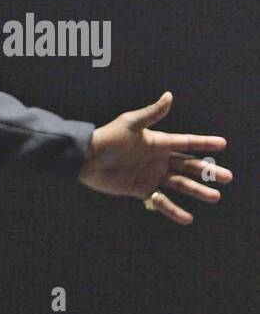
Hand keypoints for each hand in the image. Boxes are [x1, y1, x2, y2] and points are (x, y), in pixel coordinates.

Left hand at [78, 91, 230, 224]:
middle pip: (189, 166)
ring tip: (214, 197)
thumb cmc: (107, 138)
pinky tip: (187, 218)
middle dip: (208, 171)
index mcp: (159, 142)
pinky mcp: (140, 190)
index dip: (204, 144)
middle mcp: (159, 159)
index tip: (223, 144)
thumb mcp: (130, 124)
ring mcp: (151, 175)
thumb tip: (169, 96)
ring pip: (180, 184)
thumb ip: (151, 113)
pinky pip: (160, 201)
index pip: (187, 143)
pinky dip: (173, 210)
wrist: (85, 159)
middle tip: (227, 177)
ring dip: (197, 191)